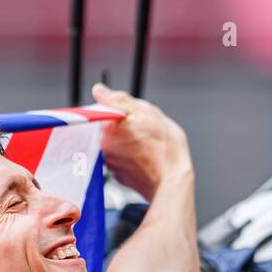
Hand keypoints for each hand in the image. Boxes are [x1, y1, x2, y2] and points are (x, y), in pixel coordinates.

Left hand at [91, 83, 190, 200]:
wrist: (173, 179)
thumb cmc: (164, 147)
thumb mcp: (145, 111)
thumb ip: (118, 99)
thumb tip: (99, 91)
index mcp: (106, 128)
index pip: (101, 111)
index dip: (117, 110)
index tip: (130, 114)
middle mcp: (103, 147)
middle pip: (107, 129)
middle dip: (122, 127)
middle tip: (142, 129)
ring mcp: (110, 164)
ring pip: (115, 145)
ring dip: (126, 142)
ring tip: (145, 144)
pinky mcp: (118, 177)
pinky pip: (121, 161)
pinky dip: (130, 158)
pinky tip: (145, 157)